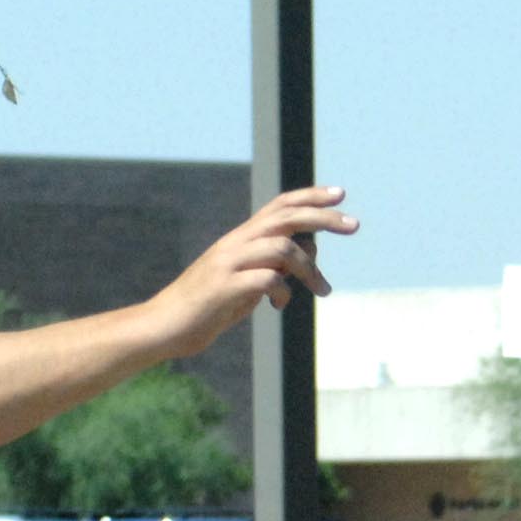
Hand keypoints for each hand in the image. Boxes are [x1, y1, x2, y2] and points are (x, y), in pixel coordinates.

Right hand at [144, 187, 355, 358]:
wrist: (165, 326)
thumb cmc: (212, 306)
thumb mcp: (250, 281)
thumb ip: (277, 265)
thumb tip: (310, 252)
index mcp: (241, 239)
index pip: (280, 206)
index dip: (310, 197)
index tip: (340, 194)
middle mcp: (235, 244)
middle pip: (286, 218)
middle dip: (324, 217)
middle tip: (355, 225)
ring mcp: (228, 263)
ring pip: (282, 247)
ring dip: (309, 268)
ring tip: (322, 290)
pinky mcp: (224, 288)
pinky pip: (267, 279)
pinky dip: (284, 292)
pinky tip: (279, 306)